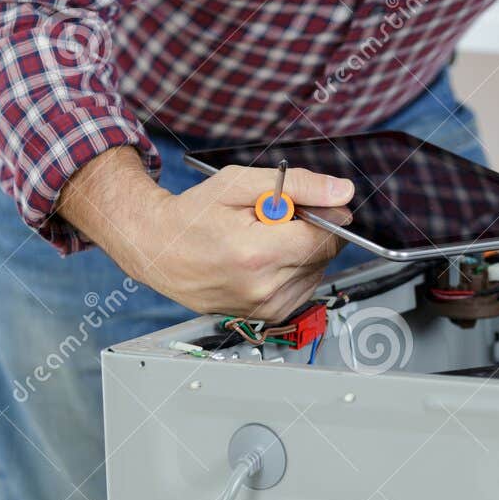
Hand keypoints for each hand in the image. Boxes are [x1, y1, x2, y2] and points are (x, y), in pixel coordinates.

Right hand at [57, 147, 354, 318]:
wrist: (157, 249)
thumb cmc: (193, 215)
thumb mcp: (240, 183)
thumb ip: (297, 185)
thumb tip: (341, 193)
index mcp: (257, 254)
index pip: (326, 237)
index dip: (324, 215)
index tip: (307, 205)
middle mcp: (263, 288)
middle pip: (323, 255)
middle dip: (309, 231)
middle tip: (273, 220)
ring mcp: (264, 308)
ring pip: (316, 271)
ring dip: (301, 252)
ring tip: (263, 240)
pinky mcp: (266, 316)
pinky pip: (302, 287)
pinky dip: (293, 269)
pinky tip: (264, 259)